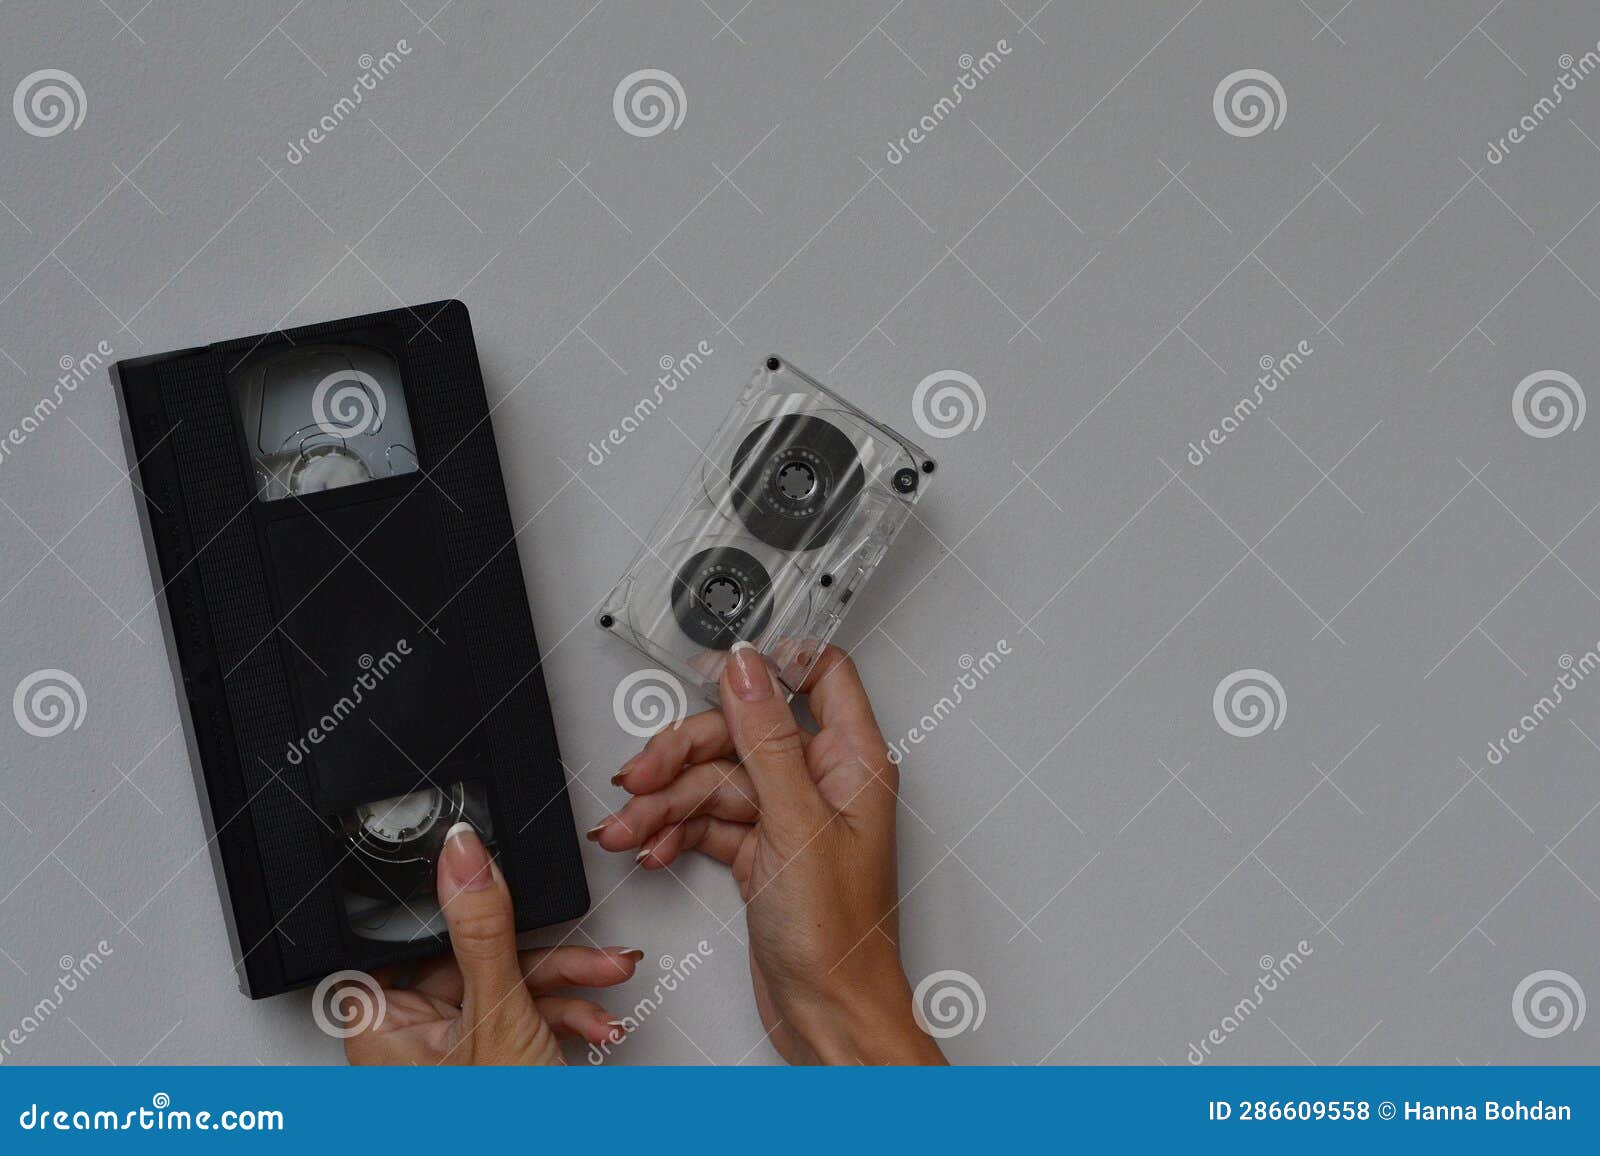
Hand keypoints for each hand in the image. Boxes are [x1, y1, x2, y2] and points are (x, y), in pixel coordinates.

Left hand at [344, 823, 640, 1064]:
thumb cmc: (500, 1128)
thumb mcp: (500, 1014)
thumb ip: (483, 927)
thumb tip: (460, 853)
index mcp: (381, 1027)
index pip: (405, 938)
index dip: (449, 910)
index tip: (489, 883)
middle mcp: (410, 1041)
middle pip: (475, 956)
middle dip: (544, 956)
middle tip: (586, 953)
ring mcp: (450, 1056)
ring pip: (508, 984)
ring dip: (567, 984)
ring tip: (606, 983)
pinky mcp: (488, 1066)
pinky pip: (524, 1016)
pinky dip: (563, 1016)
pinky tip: (594, 1022)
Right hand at [592, 643, 944, 1064]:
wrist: (829, 1017)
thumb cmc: (840, 937)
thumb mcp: (796, 822)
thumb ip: (766, 738)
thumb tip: (747, 668)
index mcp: (853, 761)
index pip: (818, 675)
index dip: (766, 663)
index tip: (712, 667)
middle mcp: (823, 782)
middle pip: (743, 730)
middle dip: (684, 751)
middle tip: (642, 774)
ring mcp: (790, 818)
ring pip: (716, 779)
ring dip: (667, 801)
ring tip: (631, 826)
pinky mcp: (762, 853)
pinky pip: (709, 821)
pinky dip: (676, 833)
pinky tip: (654, 848)